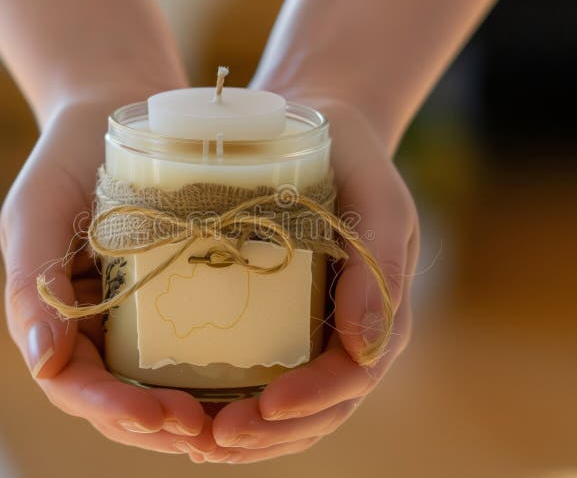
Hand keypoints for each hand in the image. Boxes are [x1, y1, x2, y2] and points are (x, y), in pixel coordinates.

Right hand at [0, 95, 217, 460]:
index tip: (157, 415)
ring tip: (229, 423)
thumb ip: (28, 284)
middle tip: (204, 431)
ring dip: (189, 414)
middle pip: (119, 401)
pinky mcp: (175, 297)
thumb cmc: (64, 160)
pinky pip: (189, 348)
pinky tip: (247, 383)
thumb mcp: (36, 213)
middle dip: (158, 425)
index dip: (110, 410)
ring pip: (157, 387)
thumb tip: (43, 360)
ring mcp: (135, 317)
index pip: (74, 385)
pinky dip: (212, 376)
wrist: (113, 113)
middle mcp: (95, 328)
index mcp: (54, 319)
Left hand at [206, 97, 419, 463]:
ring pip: (290, 414)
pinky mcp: (282, 328)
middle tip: (212, 438)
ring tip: (196, 441)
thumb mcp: (377, 199)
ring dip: (249, 438)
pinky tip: (197, 417)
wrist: (325, 136)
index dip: (312, 401)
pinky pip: (265, 386)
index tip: (265, 405)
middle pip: (318, 412)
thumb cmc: (352, 161)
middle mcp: (349, 338)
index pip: (351, 377)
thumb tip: (365, 346)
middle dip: (268, 434)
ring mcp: (315, 338)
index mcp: (379, 313)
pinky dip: (238, 412)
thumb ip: (377, 263)